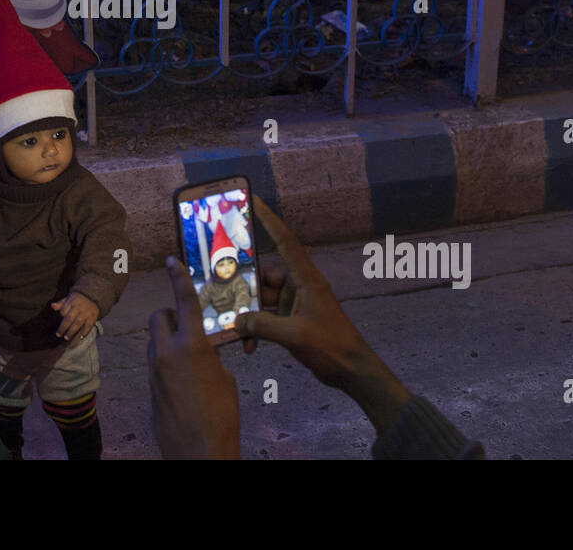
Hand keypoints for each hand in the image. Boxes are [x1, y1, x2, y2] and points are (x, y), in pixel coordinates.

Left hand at [51, 292, 98, 342]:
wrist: (92, 296)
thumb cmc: (77, 299)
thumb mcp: (68, 298)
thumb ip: (60, 304)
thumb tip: (52, 306)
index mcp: (72, 301)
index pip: (64, 310)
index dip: (61, 315)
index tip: (58, 320)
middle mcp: (79, 307)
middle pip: (69, 318)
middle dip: (63, 327)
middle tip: (58, 335)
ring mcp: (86, 312)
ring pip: (78, 323)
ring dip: (72, 331)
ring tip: (66, 338)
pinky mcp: (93, 317)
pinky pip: (89, 325)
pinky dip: (85, 332)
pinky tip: (80, 338)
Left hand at [148, 256, 239, 458]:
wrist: (199, 451)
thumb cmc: (222, 416)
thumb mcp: (224, 378)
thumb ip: (210, 357)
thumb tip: (201, 354)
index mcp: (192, 345)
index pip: (184, 301)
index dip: (178, 277)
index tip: (171, 260)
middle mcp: (167, 353)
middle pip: (158, 317)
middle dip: (169, 315)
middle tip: (186, 325)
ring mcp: (154, 371)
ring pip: (154, 340)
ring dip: (167, 339)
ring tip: (189, 357)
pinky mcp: (149, 388)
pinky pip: (154, 364)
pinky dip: (166, 362)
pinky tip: (184, 381)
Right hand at [234, 196, 412, 432]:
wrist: (352, 372)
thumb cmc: (331, 346)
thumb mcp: (294, 336)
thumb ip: (263, 326)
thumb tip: (237, 320)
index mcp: (306, 279)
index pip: (285, 241)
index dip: (269, 220)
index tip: (253, 201)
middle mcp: (299, 286)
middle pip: (264, 275)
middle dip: (244, 285)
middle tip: (220, 288)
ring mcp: (295, 304)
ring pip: (262, 299)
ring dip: (248, 313)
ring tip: (233, 326)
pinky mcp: (292, 321)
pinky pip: (267, 318)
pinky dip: (257, 329)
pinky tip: (249, 345)